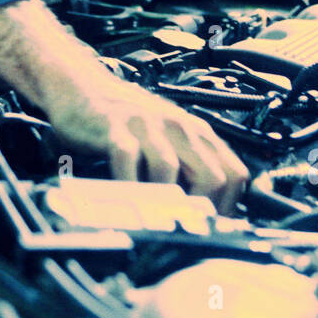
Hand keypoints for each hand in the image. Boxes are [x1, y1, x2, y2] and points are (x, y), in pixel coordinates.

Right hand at [0, 0, 247, 211]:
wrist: (82, 86)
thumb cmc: (125, 120)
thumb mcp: (166, 139)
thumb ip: (187, 166)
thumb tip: (205, 210)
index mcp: (196, 133)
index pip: (235, 174)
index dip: (228, 207)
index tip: (211, 226)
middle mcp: (178, 128)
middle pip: (212, 177)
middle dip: (200, 210)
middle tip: (183, 231)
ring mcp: (147, 127)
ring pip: (170, 170)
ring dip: (162, 201)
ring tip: (153, 222)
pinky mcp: (116, 128)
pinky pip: (127, 161)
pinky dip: (127, 186)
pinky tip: (123, 201)